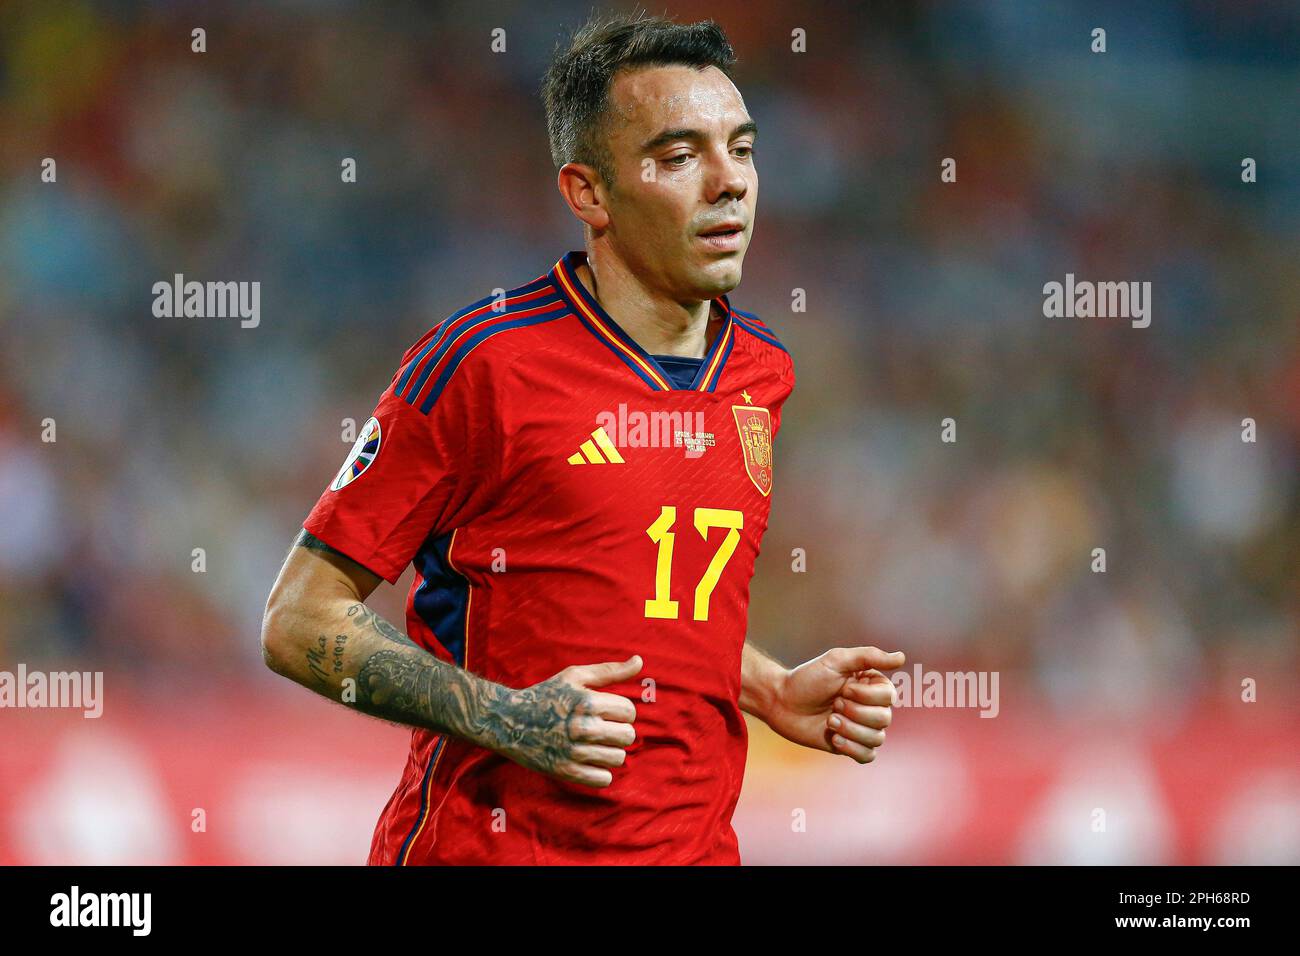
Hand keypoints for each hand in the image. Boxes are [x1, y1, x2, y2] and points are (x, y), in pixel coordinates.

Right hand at [486, 655, 640, 788]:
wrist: (507, 721)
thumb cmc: (546, 695)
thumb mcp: (574, 676)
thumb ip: (609, 671)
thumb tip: (640, 661)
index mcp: (587, 702)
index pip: (629, 711)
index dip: (622, 711)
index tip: (607, 712)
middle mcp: (581, 727)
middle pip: (628, 736)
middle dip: (619, 731)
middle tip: (602, 729)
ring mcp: (573, 751)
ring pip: (618, 758)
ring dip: (610, 751)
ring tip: (595, 744)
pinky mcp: (564, 771)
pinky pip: (603, 779)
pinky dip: (601, 772)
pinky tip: (589, 761)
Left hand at [766, 647, 904, 762]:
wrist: (782, 702)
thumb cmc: (808, 678)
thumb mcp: (836, 660)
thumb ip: (868, 656)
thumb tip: (901, 658)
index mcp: (871, 685)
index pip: (889, 697)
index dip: (866, 697)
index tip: (842, 689)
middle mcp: (871, 707)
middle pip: (884, 719)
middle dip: (855, 713)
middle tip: (834, 704)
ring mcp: (861, 727)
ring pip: (877, 738)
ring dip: (850, 730)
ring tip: (830, 720)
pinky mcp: (849, 746)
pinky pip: (867, 756)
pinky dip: (851, 748)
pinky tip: (833, 738)